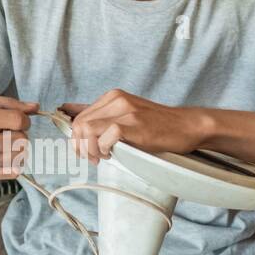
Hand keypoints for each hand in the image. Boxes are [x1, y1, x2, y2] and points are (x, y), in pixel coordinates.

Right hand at [0, 91, 37, 180]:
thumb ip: (6, 102)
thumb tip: (36, 107)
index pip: (18, 122)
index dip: (23, 119)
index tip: (15, 119)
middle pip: (21, 140)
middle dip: (19, 134)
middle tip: (7, 130)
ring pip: (18, 157)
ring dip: (17, 148)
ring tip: (3, 142)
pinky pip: (11, 172)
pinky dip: (13, 163)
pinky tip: (1, 154)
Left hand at [61, 89, 205, 163]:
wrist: (185, 126)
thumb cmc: (156, 125)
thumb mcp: (125, 114)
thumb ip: (101, 115)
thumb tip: (69, 113)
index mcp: (112, 97)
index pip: (77, 116)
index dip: (76, 138)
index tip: (84, 150)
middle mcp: (116, 100)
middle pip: (79, 124)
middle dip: (79, 146)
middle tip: (93, 158)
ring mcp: (125, 111)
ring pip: (87, 129)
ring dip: (90, 149)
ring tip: (102, 157)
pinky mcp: (133, 124)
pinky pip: (105, 137)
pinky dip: (103, 149)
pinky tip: (112, 154)